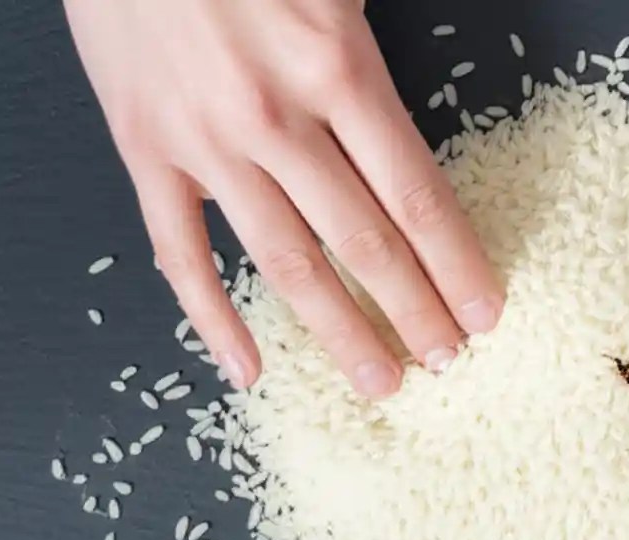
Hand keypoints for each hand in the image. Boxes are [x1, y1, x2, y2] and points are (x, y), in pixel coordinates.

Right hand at [65, 0, 503, 396]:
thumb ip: (375, 71)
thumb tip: (416, 157)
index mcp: (336, 68)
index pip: (416, 195)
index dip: (456, 264)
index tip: (485, 313)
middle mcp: (275, 116)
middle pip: (364, 241)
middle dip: (414, 311)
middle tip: (449, 362)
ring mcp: (205, 142)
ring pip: (286, 263)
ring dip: (340, 332)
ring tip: (381, 382)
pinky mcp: (143, 151)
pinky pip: (180, 255)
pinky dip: (213, 320)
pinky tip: (249, 370)